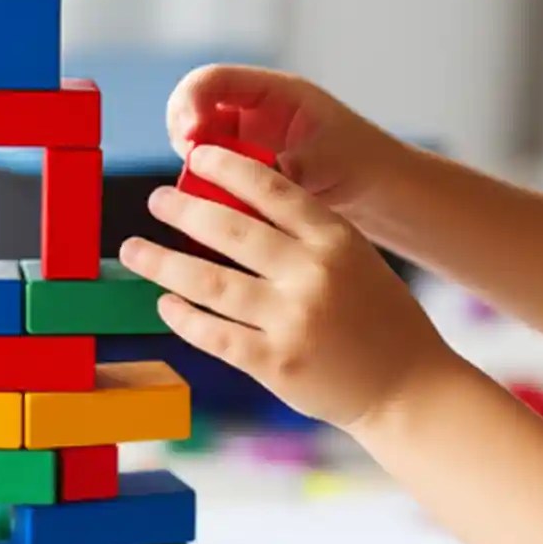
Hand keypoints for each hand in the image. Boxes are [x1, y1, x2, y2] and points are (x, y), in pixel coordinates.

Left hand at [119, 145, 457, 428]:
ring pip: (207, 282)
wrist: (408, 388)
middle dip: (183, 210)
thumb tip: (231, 212)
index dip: (227, 168)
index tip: (196, 155)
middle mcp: (312, 275)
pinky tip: (164, 303)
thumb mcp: (356, 261)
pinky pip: (212, 334)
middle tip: (155, 199)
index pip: (272, 189)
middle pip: (229, 231)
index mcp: (336, 240)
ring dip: (162, 263)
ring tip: (134, 250)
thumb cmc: (378, 321)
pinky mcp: (273, 363)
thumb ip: (305, 239)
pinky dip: (182, 317)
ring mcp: (291, 321)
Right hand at [167, 64, 410, 215]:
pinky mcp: (244, 172)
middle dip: (183, 131)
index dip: (192, 102)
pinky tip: (211, 204)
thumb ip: (279, 170)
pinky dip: (203, 186)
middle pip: (193, 106)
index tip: (191, 135)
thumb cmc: (363, 166)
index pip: (214, 81)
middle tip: (189, 160)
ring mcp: (246, 141)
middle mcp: (254, 112)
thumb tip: (236, 185)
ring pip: (196, 142)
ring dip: (191, 163)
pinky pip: (209, 173)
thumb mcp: (321, 164)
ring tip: (202, 187)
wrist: (381, 194)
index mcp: (275, 93)